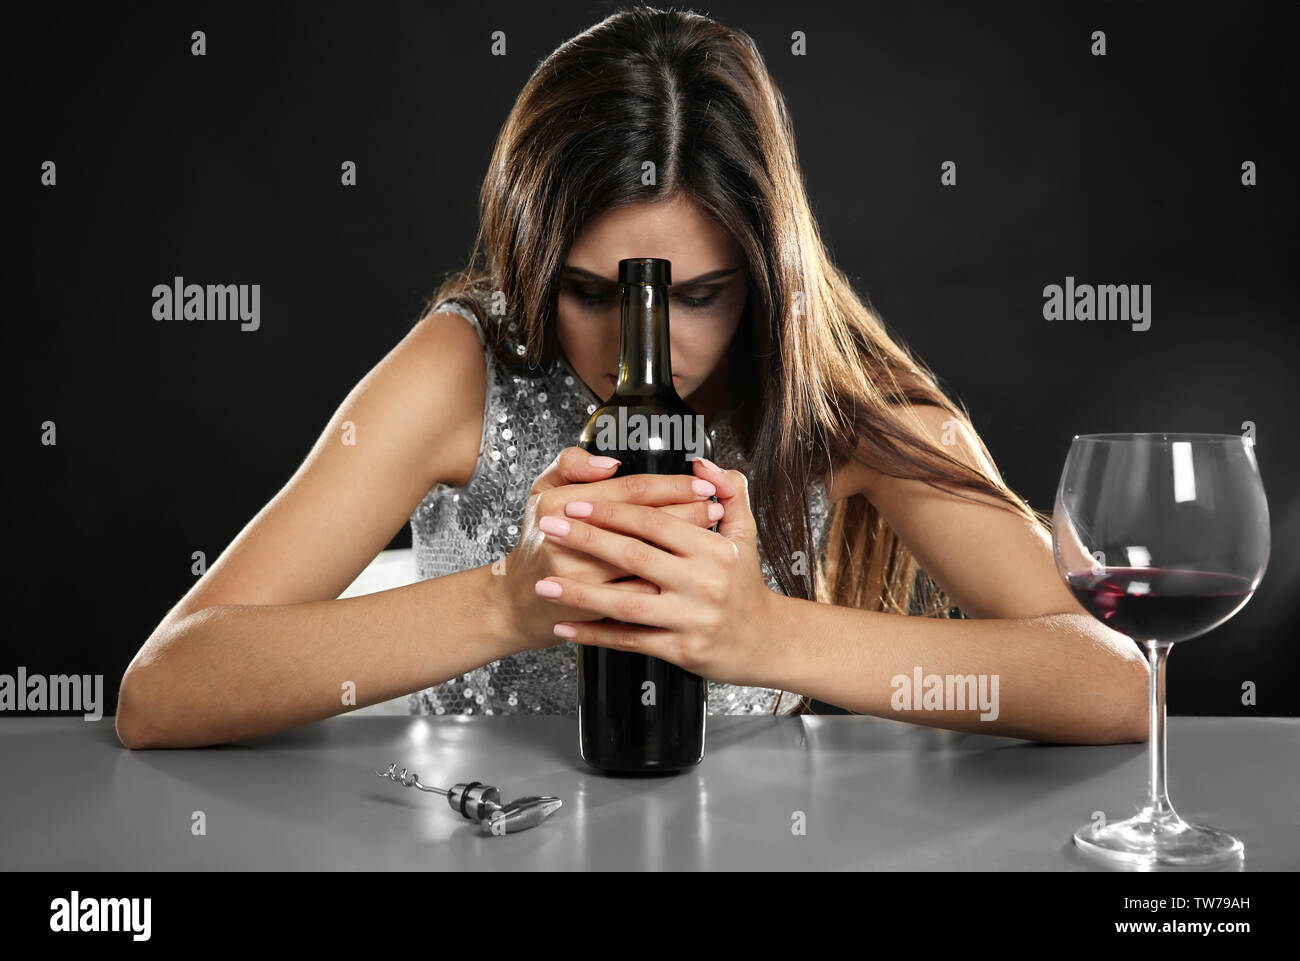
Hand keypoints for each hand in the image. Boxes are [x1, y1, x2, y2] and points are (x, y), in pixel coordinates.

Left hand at [531, 457, 780, 687]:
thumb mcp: (745, 533)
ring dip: (580, 594)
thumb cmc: (745, 584)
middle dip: (587, 541)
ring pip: (626, 603)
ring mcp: (690, 618)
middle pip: (634, 556)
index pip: (654, 522)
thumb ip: (730, 491)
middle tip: (550, 529)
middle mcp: (701, 582)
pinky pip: (630, 640)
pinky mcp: (681, 649)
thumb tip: (702, 464)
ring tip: (545, 584)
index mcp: (712, 549)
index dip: (613, 510)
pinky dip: (595, 635)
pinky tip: (565, 627)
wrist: (766, 642)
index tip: (577, 503)